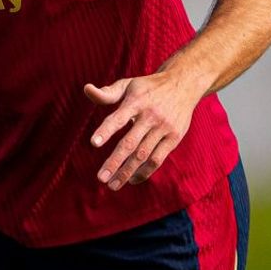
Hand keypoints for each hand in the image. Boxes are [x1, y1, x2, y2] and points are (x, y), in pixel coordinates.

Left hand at [84, 70, 201, 188]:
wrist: (183, 84)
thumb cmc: (148, 88)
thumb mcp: (128, 85)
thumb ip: (107, 93)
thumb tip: (87, 89)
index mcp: (136, 102)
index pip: (118, 118)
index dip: (106, 130)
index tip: (93, 143)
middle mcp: (150, 116)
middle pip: (130, 143)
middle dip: (115, 162)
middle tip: (101, 178)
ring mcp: (164, 127)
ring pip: (143, 155)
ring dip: (127, 172)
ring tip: (112, 185)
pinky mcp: (175, 137)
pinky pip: (158, 158)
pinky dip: (144, 172)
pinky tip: (131, 180)